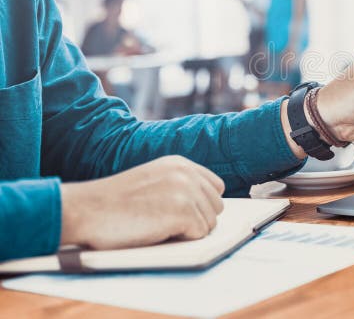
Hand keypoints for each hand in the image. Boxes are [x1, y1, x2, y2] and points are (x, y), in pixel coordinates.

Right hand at [60, 156, 224, 249]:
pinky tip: (156, 231)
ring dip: (187, 231)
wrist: (86, 209)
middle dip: (196, 219)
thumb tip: (208, 207)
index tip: (182, 213)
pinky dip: (181, 239)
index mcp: (180, 163)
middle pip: (216, 207)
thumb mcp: (152, 180)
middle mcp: (187, 173)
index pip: (216, 187)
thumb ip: (179, 185)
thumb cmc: (114, 202)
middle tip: (163, 222)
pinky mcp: (182, 212)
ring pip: (209, 224)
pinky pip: (200, 234)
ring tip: (156, 225)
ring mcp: (186, 191)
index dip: (201, 205)